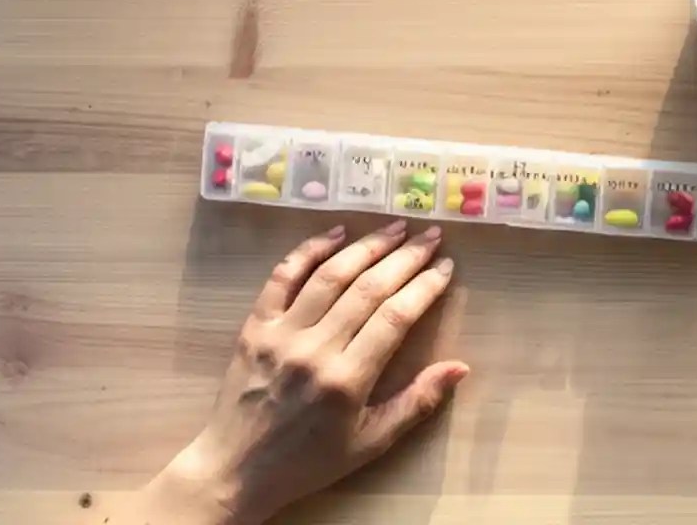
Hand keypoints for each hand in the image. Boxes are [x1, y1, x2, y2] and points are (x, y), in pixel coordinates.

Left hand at [102, 221, 467, 524]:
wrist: (236, 468)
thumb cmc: (310, 460)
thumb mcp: (371, 443)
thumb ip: (417, 403)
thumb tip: (460, 366)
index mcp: (347, 381)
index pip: (394, 318)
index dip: (424, 287)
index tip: (445, 267)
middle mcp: (314, 350)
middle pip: (367, 289)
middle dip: (404, 258)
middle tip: (430, 236)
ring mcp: (281, 334)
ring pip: (329, 276)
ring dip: (366, 246)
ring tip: (394, 228)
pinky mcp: (255, 326)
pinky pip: (282, 277)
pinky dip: (309, 250)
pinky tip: (336, 233)